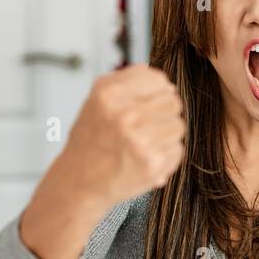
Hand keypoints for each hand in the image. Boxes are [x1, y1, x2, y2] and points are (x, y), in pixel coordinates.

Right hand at [61, 63, 185, 206]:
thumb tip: (159, 76)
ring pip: (178, 126)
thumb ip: (127, 79)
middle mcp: (125, 115)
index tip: (149, 102)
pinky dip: (165, 155)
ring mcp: (140, 141)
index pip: (159, 80)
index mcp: (109, 94)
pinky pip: (177, 150)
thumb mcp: (97, 99)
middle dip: (163, 113)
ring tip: (144, 142)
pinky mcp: (152, 165)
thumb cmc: (91, 140)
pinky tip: (145, 158)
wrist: (80, 182)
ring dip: (166, 135)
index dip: (157, 91)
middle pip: (173, 102)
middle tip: (145, 126)